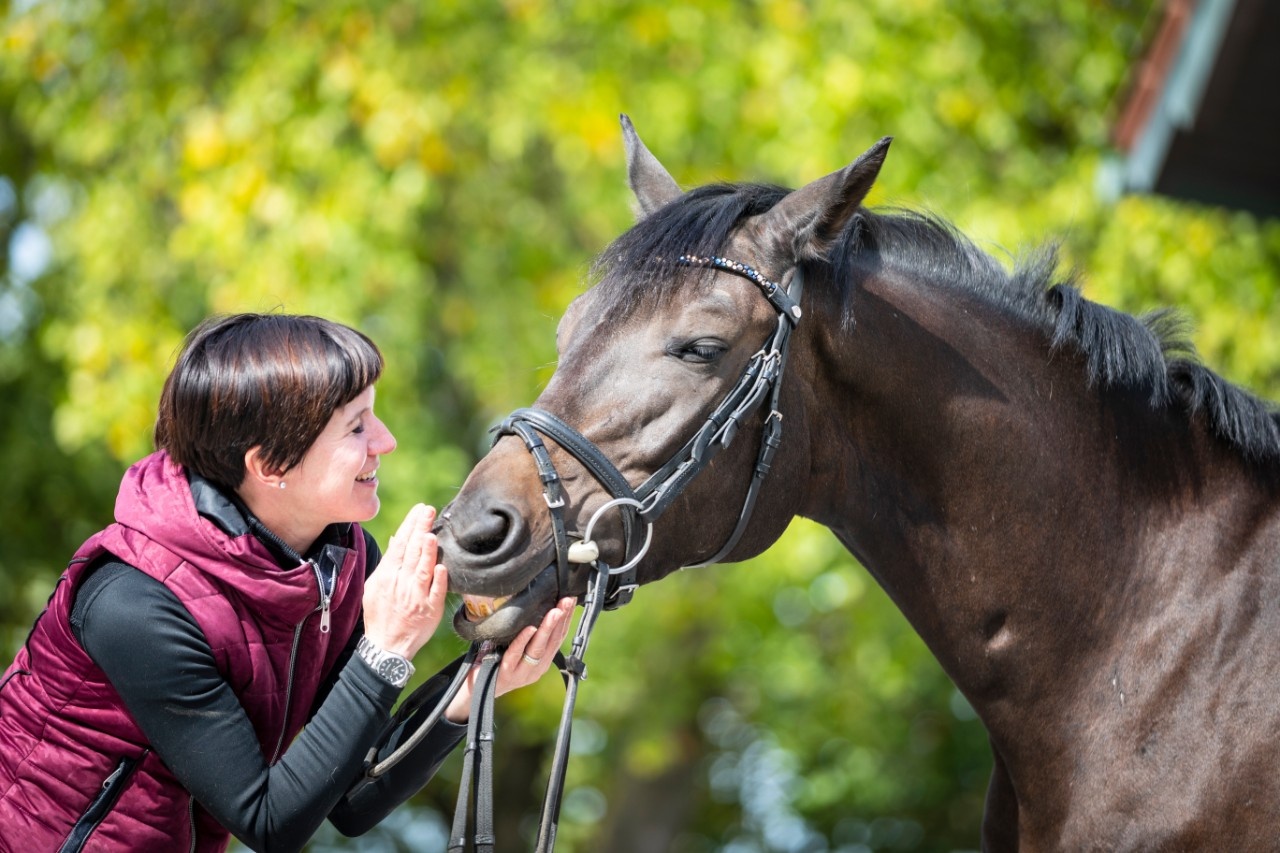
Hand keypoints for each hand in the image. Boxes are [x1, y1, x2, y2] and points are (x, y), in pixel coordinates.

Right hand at [361, 504, 447, 658]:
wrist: (386, 645)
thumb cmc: (381, 614)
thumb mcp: (375, 586)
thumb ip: (388, 562)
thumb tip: (397, 539)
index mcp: (388, 575)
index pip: (400, 545)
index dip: (410, 526)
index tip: (419, 509)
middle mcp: (401, 583)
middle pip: (412, 552)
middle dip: (420, 529)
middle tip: (429, 511)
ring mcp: (416, 596)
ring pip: (423, 570)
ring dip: (428, 553)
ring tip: (432, 534)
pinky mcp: (430, 609)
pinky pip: (435, 593)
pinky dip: (438, 581)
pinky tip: (442, 568)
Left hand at [445, 597, 575, 722]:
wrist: (475, 689)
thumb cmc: (495, 663)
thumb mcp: (516, 649)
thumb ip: (527, 636)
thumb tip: (535, 605)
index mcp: (542, 662)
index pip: (558, 638)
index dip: (566, 620)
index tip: (571, 601)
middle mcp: (536, 669)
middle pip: (552, 642)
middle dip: (561, 620)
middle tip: (566, 601)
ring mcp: (522, 673)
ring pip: (538, 648)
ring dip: (548, 628)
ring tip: (554, 612)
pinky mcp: (506, 675)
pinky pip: (516, 654)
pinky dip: (523, 640)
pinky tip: (530, 628)